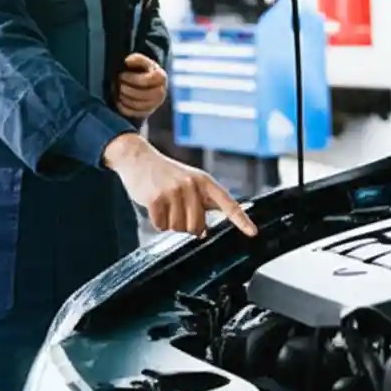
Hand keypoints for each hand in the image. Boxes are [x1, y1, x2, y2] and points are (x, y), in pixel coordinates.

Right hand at [104, 133, 257, 237]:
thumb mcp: (189, 181)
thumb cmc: (165, 174)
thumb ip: (200, 204)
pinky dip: (157, 222)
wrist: (138, 158)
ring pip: (178, 228)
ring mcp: (174, 191)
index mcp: (204, 181)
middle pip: (197, 227)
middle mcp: (192, 185)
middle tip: (176, 210)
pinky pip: (161, 226)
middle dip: (186, 225)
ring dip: (170, 222)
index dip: (241, 220)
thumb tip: (203, 232)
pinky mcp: (156, 199)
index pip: (227, 203)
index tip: (252, 233)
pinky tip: (154, 207)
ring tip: (165, 205)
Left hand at [117, 53, 167, 117]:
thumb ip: (136, 59)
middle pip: (145, 94)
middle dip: (128, 89)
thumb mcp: (141, 61)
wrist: (143, 82)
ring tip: (118, 91)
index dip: (134, 78)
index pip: (150, 80)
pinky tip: (118, 101)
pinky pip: (135, 114)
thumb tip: (128, 61)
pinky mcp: (147, 112)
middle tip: (118, 84)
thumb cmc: (141, 69)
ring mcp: (155, 104)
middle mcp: (161, 92)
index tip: (122, 75)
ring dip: (125, 98)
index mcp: (161, 77)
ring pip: (140, 105)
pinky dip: (124, 108)